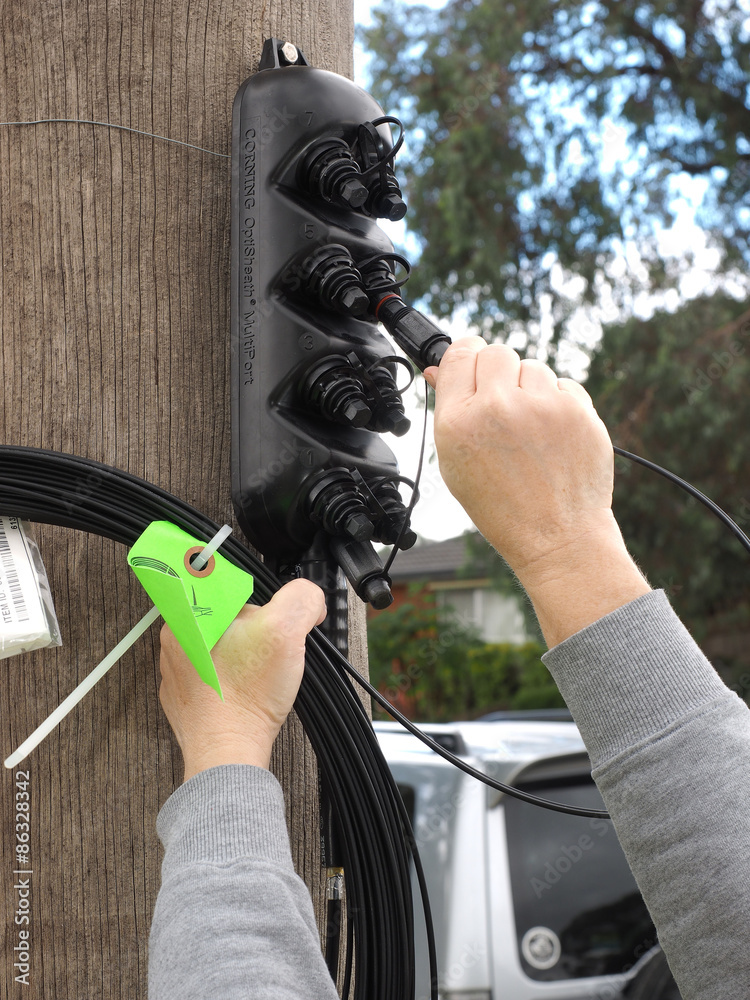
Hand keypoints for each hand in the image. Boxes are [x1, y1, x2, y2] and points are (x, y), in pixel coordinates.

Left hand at [158, 579, 325, 780]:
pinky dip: (231, 677)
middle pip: (225, 608)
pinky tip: (246, 688)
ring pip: (219, 640)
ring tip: (257, 671)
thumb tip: (309, 599)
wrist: (229, 752)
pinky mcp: (183, 692)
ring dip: (242, 651)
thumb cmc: (247, 697)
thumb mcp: (286, 629)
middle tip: (266, 645)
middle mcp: (175, 634)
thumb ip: (302, 598)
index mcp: (189, 609)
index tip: (265, 611)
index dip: (256, 589)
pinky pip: (213, 671)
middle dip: (252, 623)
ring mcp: (176, 666)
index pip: (226, 574)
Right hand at [424, 338, 648, 644]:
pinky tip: (554, 436)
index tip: (472, 362)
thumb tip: (440, 368)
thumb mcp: (456, 461)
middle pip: (496, 351)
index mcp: (458, 422)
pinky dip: (559, 404)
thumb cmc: (502, 506)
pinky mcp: (578, 410)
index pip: (458, 353)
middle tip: (503, 404)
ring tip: (531, 429)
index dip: (465, 355)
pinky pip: (564, 385)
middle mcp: (498, 407)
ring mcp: (542, 406)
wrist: (557, 536)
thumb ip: (449, 409)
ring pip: (532, 366)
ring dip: (530, 388)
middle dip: (498, 371)